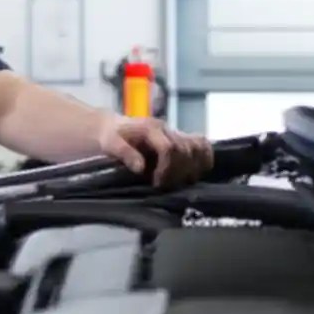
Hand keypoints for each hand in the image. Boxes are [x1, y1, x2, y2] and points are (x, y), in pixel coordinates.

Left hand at [96, 115, 213, 187]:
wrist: (111, 127)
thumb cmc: (109, 137)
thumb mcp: (109, 144)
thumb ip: (124, 153)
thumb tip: (140, 167)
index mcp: (150, 128)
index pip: (169, 148)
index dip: (167, 169)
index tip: (157, 184)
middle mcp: (167, 129)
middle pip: (186, 150)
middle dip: (179, 171)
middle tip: (166, 185)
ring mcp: (176, 134)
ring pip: (198, 147)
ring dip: (194, 167)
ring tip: (181, 181)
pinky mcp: (180, 140)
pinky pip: (202, 145)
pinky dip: (205, 158)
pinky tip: (196, 173)